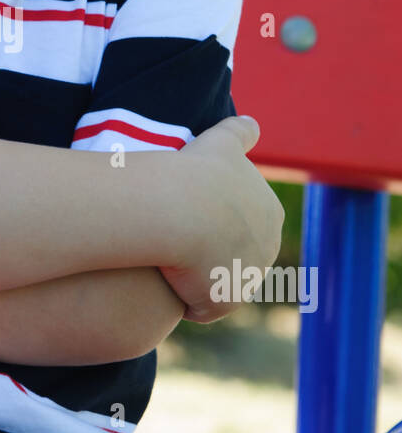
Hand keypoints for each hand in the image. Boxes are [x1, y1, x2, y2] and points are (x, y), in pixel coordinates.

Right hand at [159, 116, 283, 323]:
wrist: (179, 210)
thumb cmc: (195, 173)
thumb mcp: (220, 143)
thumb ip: (238, 133)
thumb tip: (251, 125)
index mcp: (270, 212)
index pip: (241, 222)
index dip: (208, 218)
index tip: (181, 211)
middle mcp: (267, 247)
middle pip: (232, 255)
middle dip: (207, 251)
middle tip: (169, 235)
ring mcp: (248, 278)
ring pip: (215, 281)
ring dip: (193, 277)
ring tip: (162, 260)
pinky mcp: (224, 302)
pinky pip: (200, 308)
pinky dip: (183, 299)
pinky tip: (162, 282)